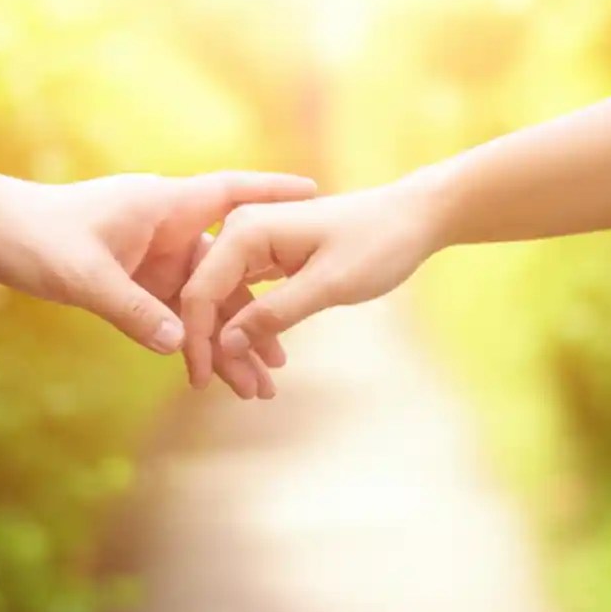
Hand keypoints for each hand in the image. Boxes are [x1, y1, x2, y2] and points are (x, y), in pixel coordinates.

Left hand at [0, 171, 316, 392]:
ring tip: (257, 386)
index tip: (315, 192)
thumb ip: (131, 310)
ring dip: (227, 341)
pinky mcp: (133, 281)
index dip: (274, 192)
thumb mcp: (82, 275)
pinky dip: (191, 342)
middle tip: (284, 360)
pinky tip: (213, 374)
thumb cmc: (33, 235)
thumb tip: (178, 344)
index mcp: (162, 207)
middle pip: (226, 273)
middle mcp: (166, 230)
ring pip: (203, 303)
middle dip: (255, 317)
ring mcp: (152, 258)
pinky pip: (173, 316)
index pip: (232, 195)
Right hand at [180, 181, 442, 390]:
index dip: (197, 340)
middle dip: (217, 347)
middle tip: (242, 394)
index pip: (201, 291)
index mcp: (245, 229)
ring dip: (236, 342)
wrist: (413, 217)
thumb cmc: (377, 243)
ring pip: (228, 300)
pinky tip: (264, 358)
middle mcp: (240, 229)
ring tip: (255, 388)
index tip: (201, 382)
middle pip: (209, 297)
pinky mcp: (270, 253)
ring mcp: (255, 241)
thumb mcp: (328, 284)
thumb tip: (226, 343)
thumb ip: (274, 313)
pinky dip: (252, 326)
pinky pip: (247, 294)